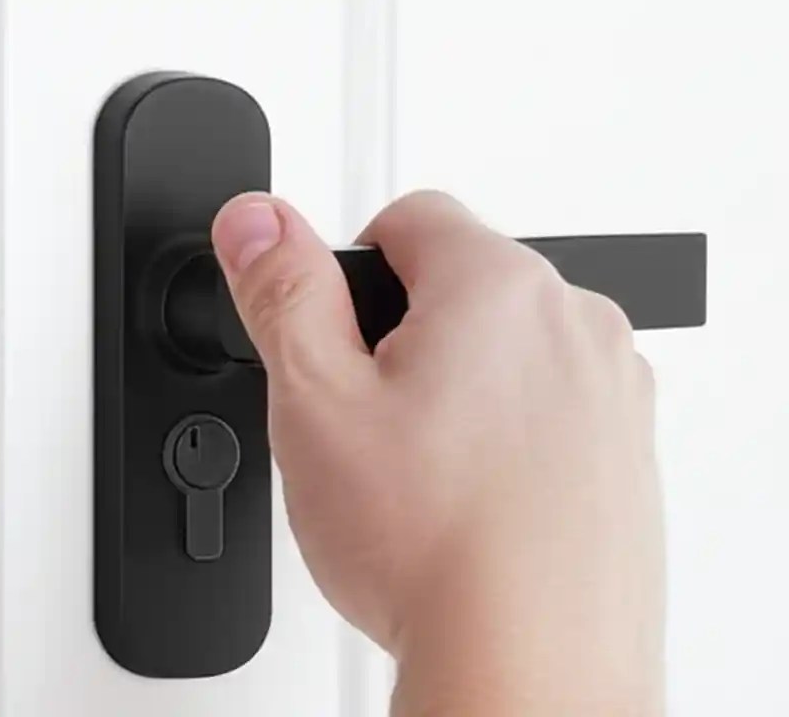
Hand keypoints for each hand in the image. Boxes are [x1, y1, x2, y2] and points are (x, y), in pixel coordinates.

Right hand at [211, 191, 663, 714]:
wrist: (528, 670)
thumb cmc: (436, 547)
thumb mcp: (313, 399)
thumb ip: (281, 289)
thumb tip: (257, 220)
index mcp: (497, 287)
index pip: (408, 216)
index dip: (348, 268)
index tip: (333, 333)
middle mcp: (575, 323)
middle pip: (461, 285)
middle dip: (402, 334)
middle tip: (364, 419)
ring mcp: (612, 392)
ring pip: (505, 353)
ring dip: (457, 388)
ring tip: (416, 474)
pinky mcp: (627, 455)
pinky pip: (550, 412)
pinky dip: (508, 438)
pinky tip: (467, 502)